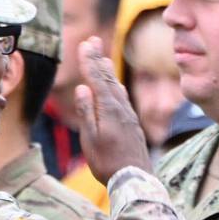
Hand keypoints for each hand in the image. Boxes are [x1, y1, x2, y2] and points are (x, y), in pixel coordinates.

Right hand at [74, 37, 151, 182]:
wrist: (136, 179)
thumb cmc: (108, 162)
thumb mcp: (91, 139)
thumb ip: (87, 112)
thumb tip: (82, 87)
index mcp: (109, 110)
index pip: (97, 80)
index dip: (90, 61)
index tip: (85, 43)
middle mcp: (121, 109)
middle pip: (108, 79)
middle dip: (99, 59)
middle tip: (94, 41)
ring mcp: (128, 116)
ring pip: (117, 88)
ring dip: (108, 72)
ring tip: (103, 58)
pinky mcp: (132, 124)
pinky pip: (123, 99)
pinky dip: (116, 86)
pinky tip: (116, 87)